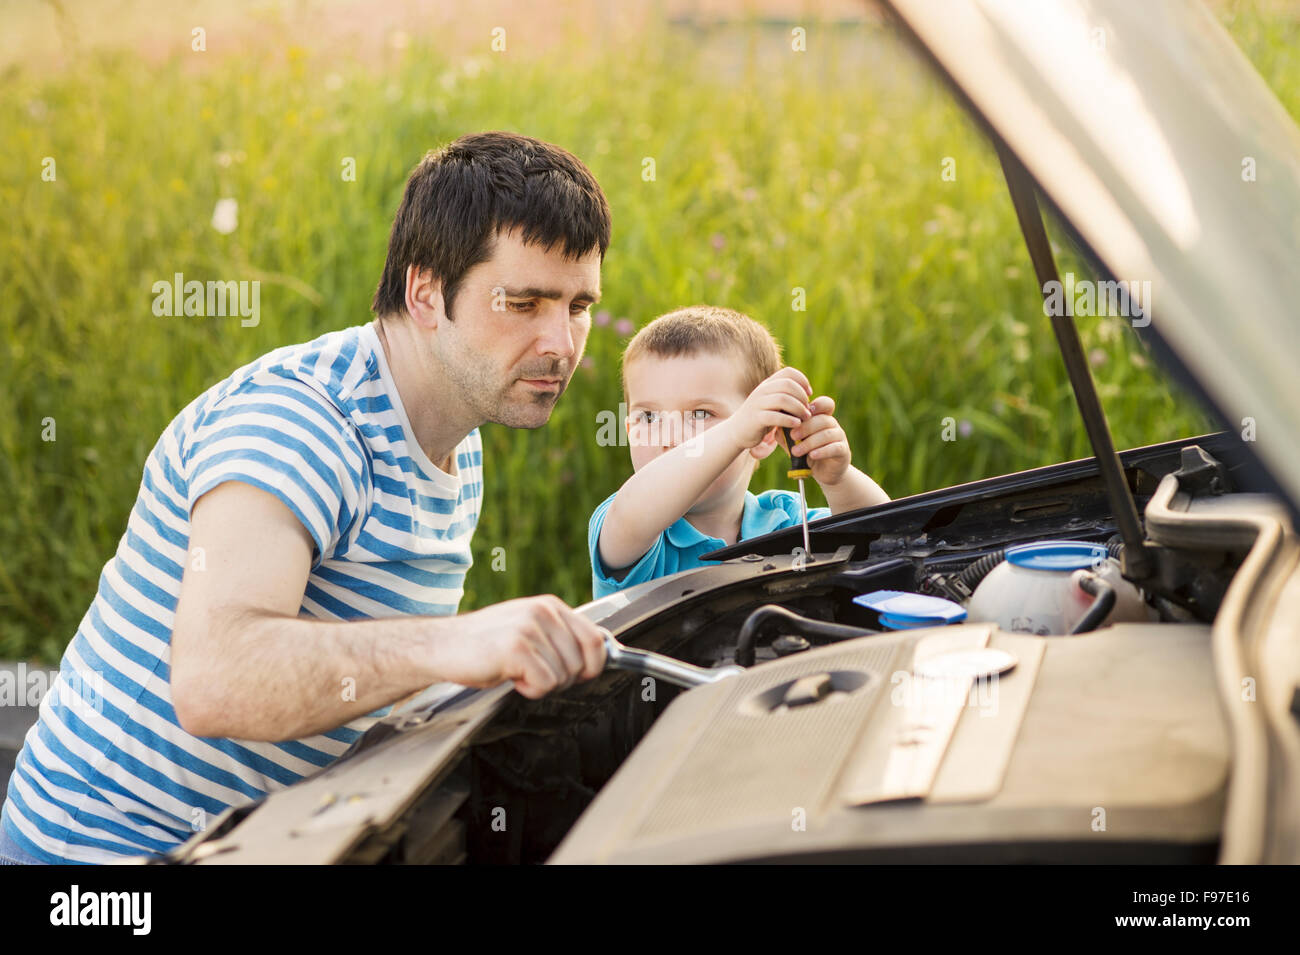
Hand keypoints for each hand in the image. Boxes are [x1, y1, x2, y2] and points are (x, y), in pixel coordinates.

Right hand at [430, 595, 606, 699]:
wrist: (442, 646)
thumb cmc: (485, 644)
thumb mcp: (529, 630)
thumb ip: (559, 637)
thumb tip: (597, 658)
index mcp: (550, 606)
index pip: (595, 639)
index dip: (593, 665)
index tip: (581, 675)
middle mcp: (544, 612)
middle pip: (582, 663)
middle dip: (562, 679)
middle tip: (533, 673)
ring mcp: (530, 628)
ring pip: (564, 676)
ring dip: (542, 684)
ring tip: (517, 671)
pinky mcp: (517, 648)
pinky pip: (545, 684)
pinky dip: (530, 690)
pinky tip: (511, 678)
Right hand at [723, 367, 811, 451]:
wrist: (738, 431)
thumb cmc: (762, 417)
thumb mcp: (773, 402)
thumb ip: (786, 396)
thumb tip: (808, 394)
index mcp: (768, 384)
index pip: (788, 372)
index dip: (802, 380)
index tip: (809, 393)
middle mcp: (762, 391)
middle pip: (787, 385)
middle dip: (802, 396)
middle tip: (808, 409)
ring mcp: (757, 404)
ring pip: (783, 399)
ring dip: (798, 408)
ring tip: (805, 418)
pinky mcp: (756, 419)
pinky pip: (775, 416)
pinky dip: (789, 420)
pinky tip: (796, 424)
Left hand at [788, 395, 851, 486]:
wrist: (824, 472)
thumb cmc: (808, 452)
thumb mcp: (794, 442)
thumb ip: (785, 434)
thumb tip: (775, 426)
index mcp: (822, 418)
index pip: (825, 404)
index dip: (817, 404)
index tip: (803, 411)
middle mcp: (833, 425)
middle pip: (822, 419)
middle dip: (805, 427)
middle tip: (792, 436)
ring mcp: (840, 437)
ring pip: (827, 434)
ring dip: (810, 442)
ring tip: (796, 451)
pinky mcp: (843, 451)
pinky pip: (835, 448)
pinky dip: (823, 451)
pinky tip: (812, 455)